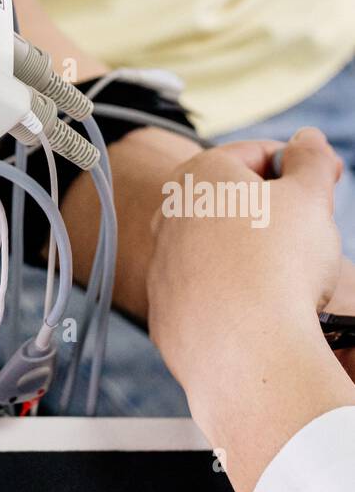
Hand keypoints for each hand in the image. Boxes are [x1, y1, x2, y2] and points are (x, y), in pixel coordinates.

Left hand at [147, 128, 354, 491]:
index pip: (256, 155)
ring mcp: (162, 267)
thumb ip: (310, 160)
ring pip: (217, 251)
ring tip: (288, 277)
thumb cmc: (279, 264)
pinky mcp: (165, 314)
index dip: (299, 166)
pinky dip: (232, 298)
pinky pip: (207, 297)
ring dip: (250, 256)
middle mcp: (168, 216)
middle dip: (272, 212)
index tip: (329, 182)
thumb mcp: (310, 196)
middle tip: (310, 231)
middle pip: (232, 204)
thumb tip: (307, 139)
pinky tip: (261, 311)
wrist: (247, 351)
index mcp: (199, 175)